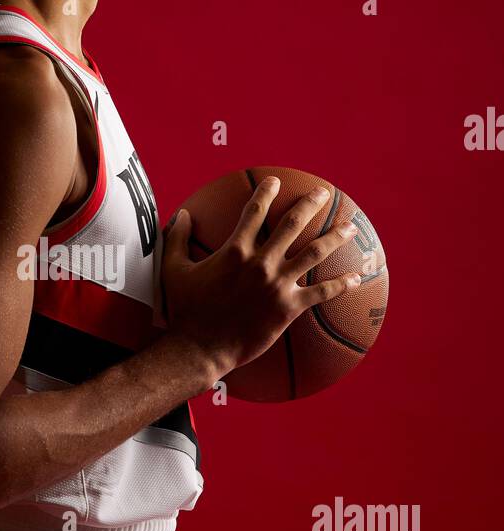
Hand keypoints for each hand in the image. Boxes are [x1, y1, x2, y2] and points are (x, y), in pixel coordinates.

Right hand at [160, 177, 359, 380]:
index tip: (276, 182)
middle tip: (324, 193)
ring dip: (335, 237)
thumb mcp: (172, 270)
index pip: (255, 211)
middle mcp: (260, 262)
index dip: (267, 192)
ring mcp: (276, 285)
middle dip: (311, 204)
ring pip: (314, 253)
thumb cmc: (184, 310)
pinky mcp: (288, 308)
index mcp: (234, 250)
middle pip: (293, 224)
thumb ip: (176, 239)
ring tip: (350, 228)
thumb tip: (181, 214)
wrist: (199, 348)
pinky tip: (357, 278)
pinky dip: (341, 284)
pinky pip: (321, 293)